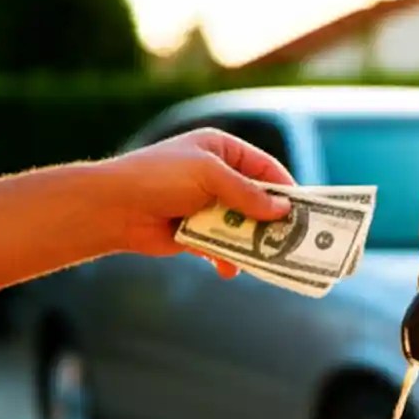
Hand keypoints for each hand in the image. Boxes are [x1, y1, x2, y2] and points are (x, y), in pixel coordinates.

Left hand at [101, 127, 295, 277]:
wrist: (113, 208)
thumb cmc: (158, 177)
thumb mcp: (209, 176)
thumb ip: (247, 193)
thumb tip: (282, 210)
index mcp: (221, 149)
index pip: (265, 166)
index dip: (286, 187)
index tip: (306, 209)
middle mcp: (216, 176)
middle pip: (257, 199)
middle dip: (272, 220)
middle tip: (294, 239)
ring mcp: (206, 205)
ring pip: (242, 226)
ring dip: (252, 243)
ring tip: (267, 259)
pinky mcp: (195, 232)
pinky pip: (223, 245)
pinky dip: (228, 257)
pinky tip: (230, 268)